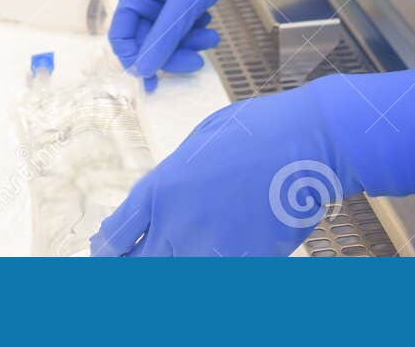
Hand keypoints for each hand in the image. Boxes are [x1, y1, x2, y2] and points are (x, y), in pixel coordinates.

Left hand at [92, 62, 414, 256]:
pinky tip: (215, 264)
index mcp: (161, 188)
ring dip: (171, 276)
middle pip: (136, 274)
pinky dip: (209, 277)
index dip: (106, 255)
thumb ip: (170, 180)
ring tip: (180, 264)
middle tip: (134, 275)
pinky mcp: (245, 263)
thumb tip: (154, 208)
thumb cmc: (254, 130)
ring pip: (173, 284)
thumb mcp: (197, 144)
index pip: (113, 240)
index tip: (107, 259)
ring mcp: (212, 249)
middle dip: (131, 277)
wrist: (308, 139)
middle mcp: (178, 224)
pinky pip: (215, 282)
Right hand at [108, 0, 355, 82]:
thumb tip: (142, 70)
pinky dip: (193, 30)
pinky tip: (208, 24)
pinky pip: (179, 24)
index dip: (134, 59)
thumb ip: (163, 38)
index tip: (153, 80)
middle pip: (147, 38)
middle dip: (171, 51)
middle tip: (198, 62)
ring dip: (187, 42)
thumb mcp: (185, 5)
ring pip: (167, 34)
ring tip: (213, 40)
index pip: (121, 35)